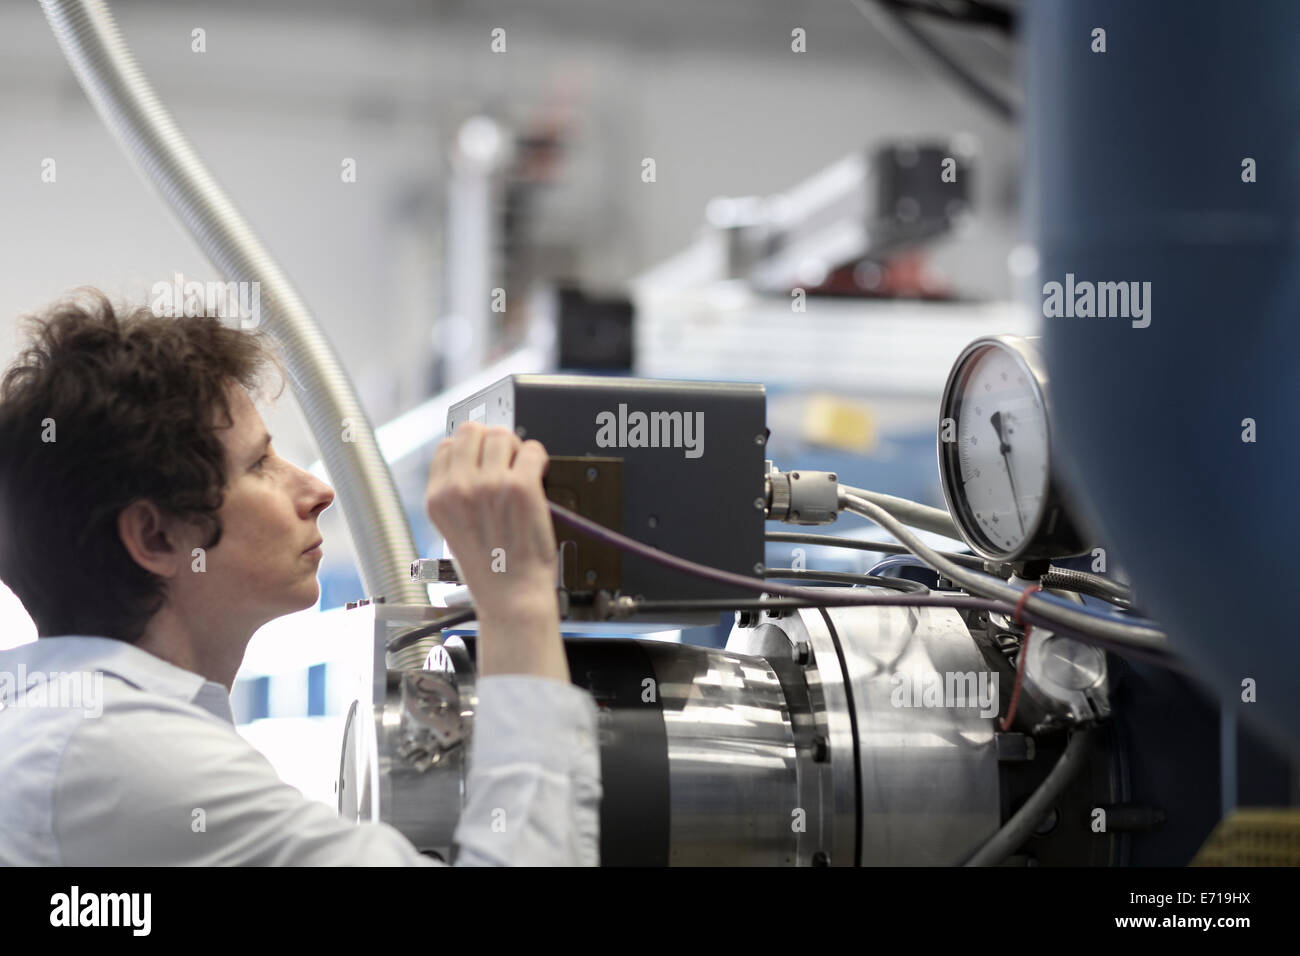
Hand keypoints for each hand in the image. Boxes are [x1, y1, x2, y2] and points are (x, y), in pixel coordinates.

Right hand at [424, 422, 566, 679]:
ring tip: (521, 473)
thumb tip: (476, 459)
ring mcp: (489, 485)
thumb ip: (457, 492)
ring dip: (516, 450)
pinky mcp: (520, 487)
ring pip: (502, 436)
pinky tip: (538, 476)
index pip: (448, 446)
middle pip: (473, 431)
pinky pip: (532, 449)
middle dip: (492, 443)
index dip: (470, 451)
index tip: (484, 462)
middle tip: (506, 464)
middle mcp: (458, 488)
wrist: (512, 596)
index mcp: (437, 498)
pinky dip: (538, 458)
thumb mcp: (453, 529)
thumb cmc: (490, 570)